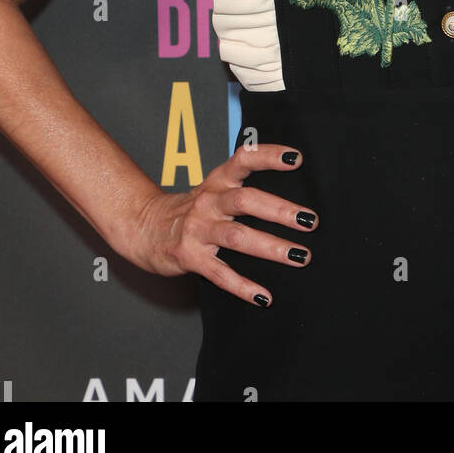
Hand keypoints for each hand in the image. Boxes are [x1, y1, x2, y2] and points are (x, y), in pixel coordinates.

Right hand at [124, 142, 317, 305]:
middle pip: (246, 200)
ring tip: (300, 257)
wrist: (143, 228)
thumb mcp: (212, 188)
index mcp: (216, 181)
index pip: (243, 160)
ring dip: (271, 247)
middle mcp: (208, 202)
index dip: (268, 156)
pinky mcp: (190, 257)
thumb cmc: (190, 209)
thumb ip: (242, 185)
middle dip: (280, 210)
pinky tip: (264, 297)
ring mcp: (198, 230)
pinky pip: (220, 274)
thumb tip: (289, 189)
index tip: (296, 158)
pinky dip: (243, 287)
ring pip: (238, 236)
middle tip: (310, 221)